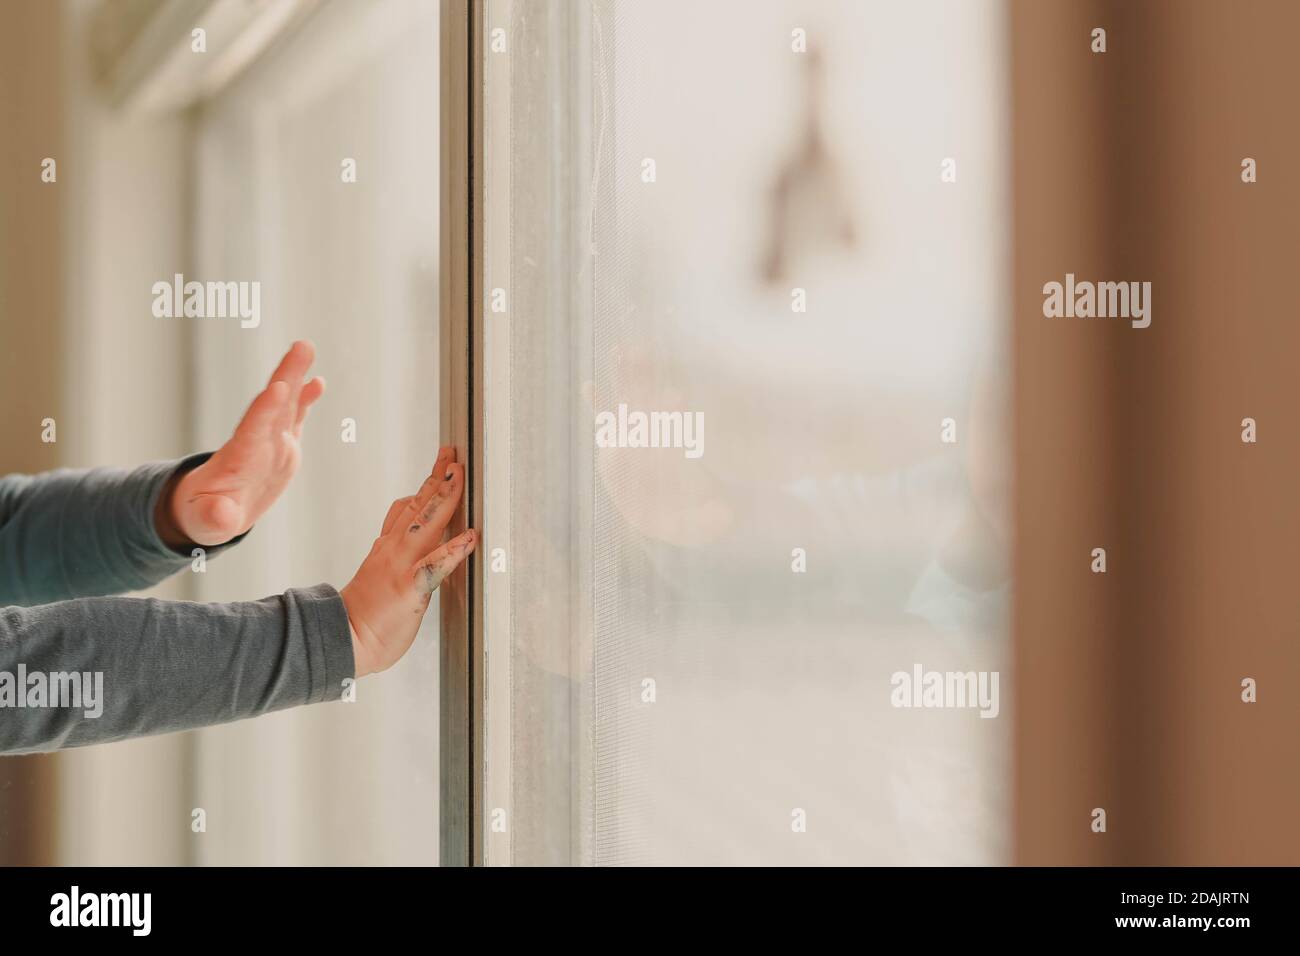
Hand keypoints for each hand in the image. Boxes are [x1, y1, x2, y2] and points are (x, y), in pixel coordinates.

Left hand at [159, 341, 324, 547]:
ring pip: (286, 404)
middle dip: (286, 375)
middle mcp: (256, 443)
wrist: (212, 511)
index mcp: (239, 460)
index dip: (265, 410)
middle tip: (301, 346)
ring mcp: (270, 442)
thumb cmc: (205, 517)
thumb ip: (214, 518)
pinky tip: (318, 381)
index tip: (278, 386)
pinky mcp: (282, 446)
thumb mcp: (205, 524)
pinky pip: (295, 418)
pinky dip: (305, 399)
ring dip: (295, 376)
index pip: (253, 430)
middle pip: (273, 405)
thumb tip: (221, 516)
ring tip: (306, 347)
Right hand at [341, 446, 475, 676]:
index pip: (408, 507)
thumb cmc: (365, 613)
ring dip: (444, 497)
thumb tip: (409, 532)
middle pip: (418, 505)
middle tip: (453, 454)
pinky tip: (470, 538)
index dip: (427, 483)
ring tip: (459, 476)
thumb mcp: (378, 571)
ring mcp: (401, 566)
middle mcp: (394, 550)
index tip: (442, 463)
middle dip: (438, 476)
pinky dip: (454, 550)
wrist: (343, 639)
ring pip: (425, 524)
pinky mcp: (409, 588)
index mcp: (388, 547)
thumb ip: (394, 550)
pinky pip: (434, 566)